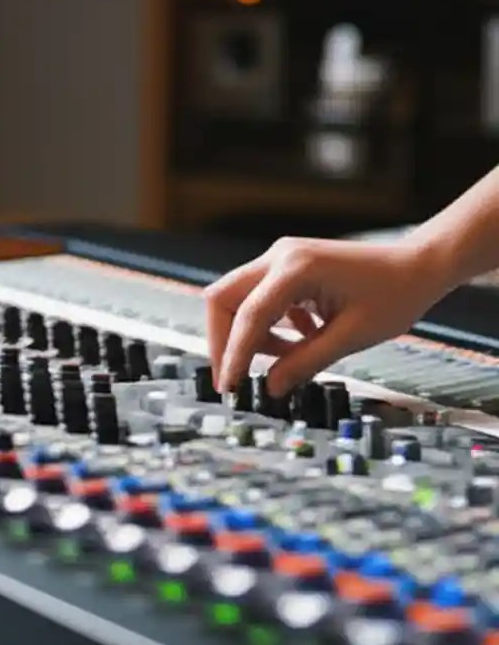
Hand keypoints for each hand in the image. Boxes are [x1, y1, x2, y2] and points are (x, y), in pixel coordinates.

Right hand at [203, 237, 448, 397]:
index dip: (235, 355)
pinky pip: (261, 299)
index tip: (231, 387)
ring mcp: (282, 259)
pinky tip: (300, 340)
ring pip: (238, 300)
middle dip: (224, 340)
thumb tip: (271, 388)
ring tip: (283, 360)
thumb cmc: (395, 295)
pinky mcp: (288, 267)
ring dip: (250, 334)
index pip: (248, 315)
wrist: (420, 266)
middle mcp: (280, 257)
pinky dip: (269, 325)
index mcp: (296, 268)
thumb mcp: (351, 337)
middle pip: (224, 298)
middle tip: (232, 377)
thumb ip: (304, 362)